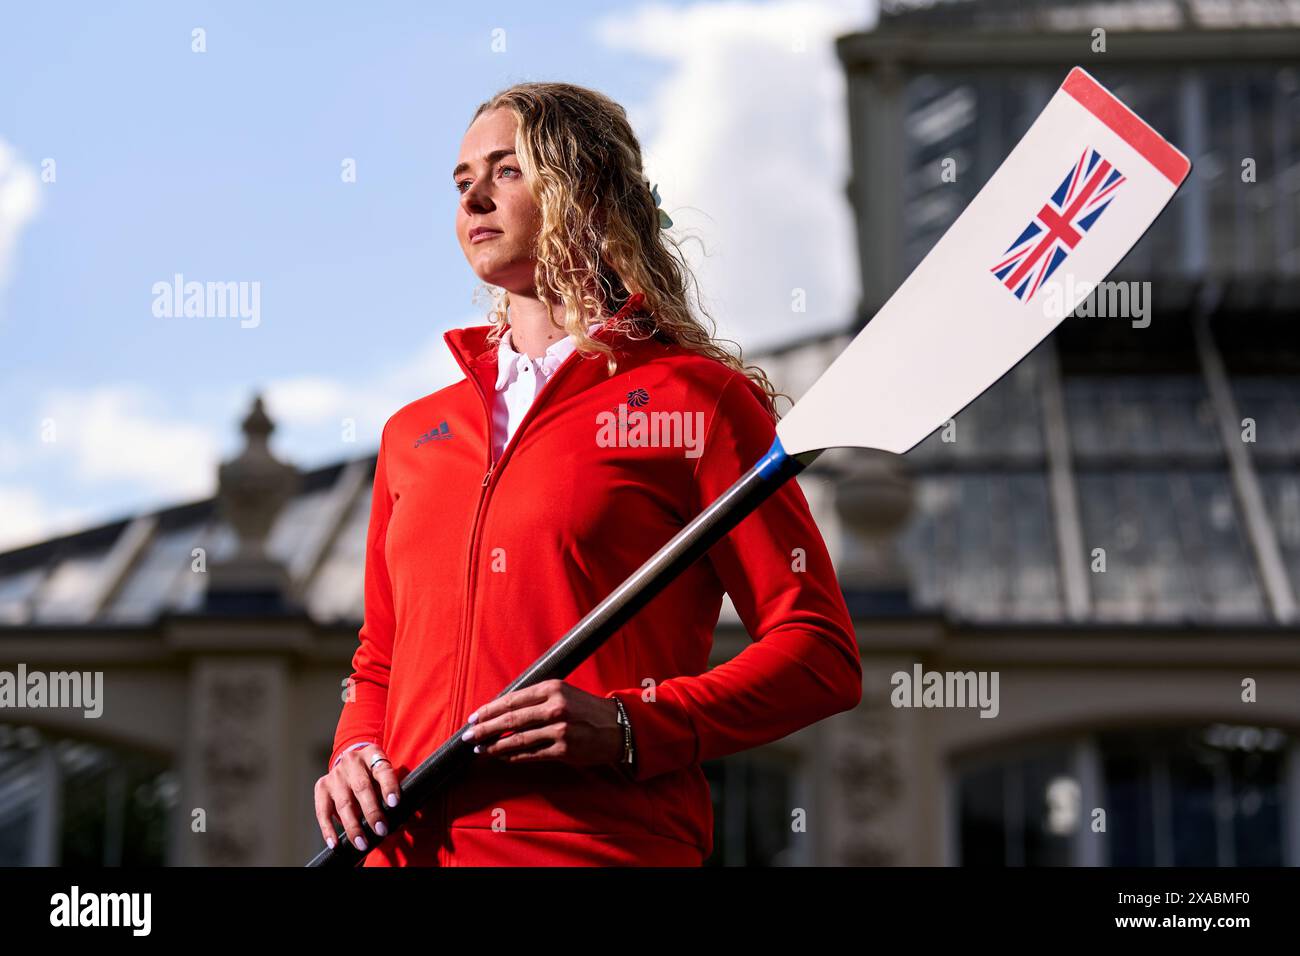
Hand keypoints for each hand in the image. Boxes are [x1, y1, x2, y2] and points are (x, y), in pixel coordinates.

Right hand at [313, 744, 400, 850]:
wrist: (350, 764)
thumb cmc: (373, 775)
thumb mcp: (384, 776)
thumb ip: (390, 795)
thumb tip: (401, 823)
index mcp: (372, 755)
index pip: (382, 770)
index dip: (389, 786)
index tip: (394, 803)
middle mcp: (352, 761)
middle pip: (362, 788)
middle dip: (372, 812)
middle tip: (381, 830)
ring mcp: (335, 774)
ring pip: (344, 803)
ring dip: (353, 826)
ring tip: (362, 843)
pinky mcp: (322, 786)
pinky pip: (323, 811)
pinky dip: (328, 829)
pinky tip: (334, 843)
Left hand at [461, 679, 622, 767]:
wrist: (616, 727)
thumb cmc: (585, 709)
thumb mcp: (563, 693)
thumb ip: (536, 699)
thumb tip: (502, 710)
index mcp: (552, 688)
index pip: (512, 699)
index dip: (489, 709)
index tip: (474, 717)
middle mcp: (555, 707)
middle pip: (510, 719)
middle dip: (485, 728)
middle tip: (468, 735)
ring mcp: (560, 730)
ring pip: (517, 739)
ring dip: (495, 746)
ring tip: (480, 749)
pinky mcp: (564, 749)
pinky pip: (531, 755)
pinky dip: (513, 757)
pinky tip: (501, 757)